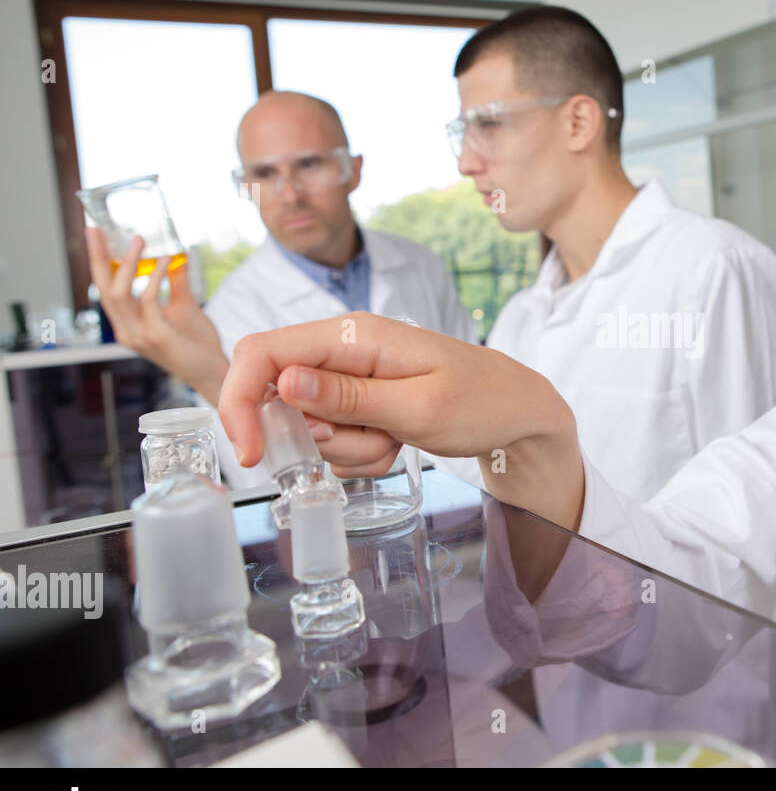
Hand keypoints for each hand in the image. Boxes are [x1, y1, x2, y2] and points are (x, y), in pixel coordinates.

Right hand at [85, 228, 228, 402]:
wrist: (214, 371)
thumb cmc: (198, 342)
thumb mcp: (184, 306)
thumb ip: (176, 284)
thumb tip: (175, 259)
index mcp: (128, 324)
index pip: (105, 289)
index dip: (98, 262)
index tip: (95, 235)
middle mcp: (127, 330)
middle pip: (104, 288)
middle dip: (99, 257)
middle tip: (98, 230)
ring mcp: (139, 335)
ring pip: (120, 293)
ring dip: (127, 264)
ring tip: (138, 240)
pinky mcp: (157, 336)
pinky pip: (149, 300)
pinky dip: (155, 277)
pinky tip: (165, 261)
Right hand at [218, 313, 583, 530]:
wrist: (520, 414)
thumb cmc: (483, 403)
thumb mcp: (418, 407)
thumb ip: (349, 398)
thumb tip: (282, 381)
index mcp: (353, 336)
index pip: (261, 352)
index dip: (240, 401)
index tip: (253, 452)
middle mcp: (343, 351)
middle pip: (278, 398)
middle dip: (314, 438)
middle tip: (373, 441)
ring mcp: (350, 378)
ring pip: (307, 428)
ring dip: (346, 451)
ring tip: (398, 440)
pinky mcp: (359, 403)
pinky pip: (333, 441)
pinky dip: (360, 455)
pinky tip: (398, 444)